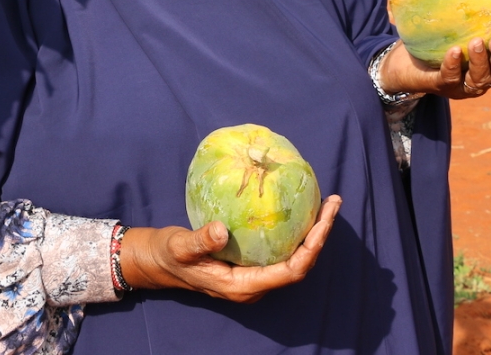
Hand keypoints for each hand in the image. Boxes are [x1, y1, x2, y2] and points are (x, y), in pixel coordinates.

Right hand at [118, 195, 341, 302]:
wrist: (158, 262)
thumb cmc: (168, 256)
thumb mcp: (179, 247)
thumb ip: (199, 241)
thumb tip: (220, 231)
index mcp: (243, 287)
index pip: (289, 272)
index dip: (312, 248)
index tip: (324, 221)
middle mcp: (254, 285)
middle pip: (299, 265)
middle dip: (320, 236)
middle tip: (332, 203)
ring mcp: (253, 275)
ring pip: (294, 258)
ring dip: (312, 233)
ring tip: (325, 203)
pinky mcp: (250, 263)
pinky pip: (282, 249)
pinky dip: (296, 230)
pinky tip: (299, 207)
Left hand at [379, 31, 490, 99]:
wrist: (405, 62)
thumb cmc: (437, 36)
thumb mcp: (456, 20)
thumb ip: (469, 3)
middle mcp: (483, 76)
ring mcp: (463, 85)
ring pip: (479, 78)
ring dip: (480, 61)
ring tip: (476, 42)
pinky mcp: (442, 86)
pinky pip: (450, 78)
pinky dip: (452, 65)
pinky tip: (452, 51)